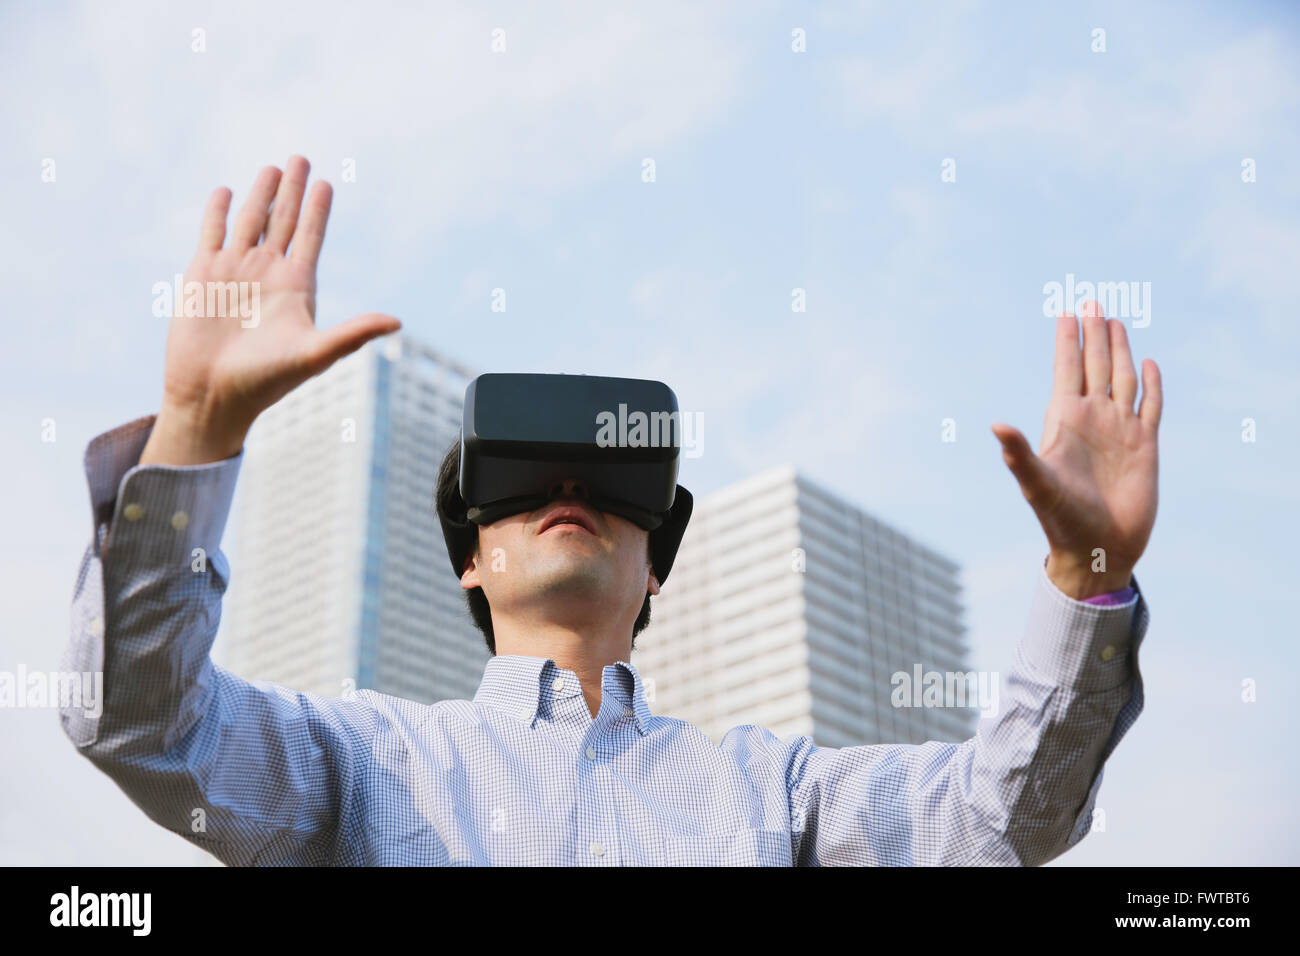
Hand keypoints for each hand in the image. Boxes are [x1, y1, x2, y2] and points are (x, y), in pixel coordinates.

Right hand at [139, 156, 400, 465]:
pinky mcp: (202, 273)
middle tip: (302, 158)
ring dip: (261, 194)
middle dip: (293, 190)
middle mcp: (268, 274)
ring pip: (250, 221)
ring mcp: (235, 271)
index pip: (311, 238)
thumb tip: (397, 323)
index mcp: (297, 288)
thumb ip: (354, 334)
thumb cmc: (265, 381)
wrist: (213, 395)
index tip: (327, 183)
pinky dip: (217, 211)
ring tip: (273, 167)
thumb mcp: (315, 355)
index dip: (319, 210)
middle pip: (284, 221)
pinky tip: (225, 190)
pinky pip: (212, 233)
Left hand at [992, 301, 1161, 599]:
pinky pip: (1151, 407)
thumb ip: (1019, 454)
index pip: (1067, 370)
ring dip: (1119, 350)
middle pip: (1095, 365)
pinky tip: (1150, 364)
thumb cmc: (1061, 520)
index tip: (1065, 312)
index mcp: (1065, 422)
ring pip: (1122, 378)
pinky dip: (1153, 385)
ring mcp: (1120, 431)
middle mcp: (1093, 420)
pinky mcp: (1145, 446)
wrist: (1098, 549)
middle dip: (1093, 334)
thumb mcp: (1037, 485)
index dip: (1067, 342)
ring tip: (1115, 321)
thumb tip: (995, 425)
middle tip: (1091, 300)